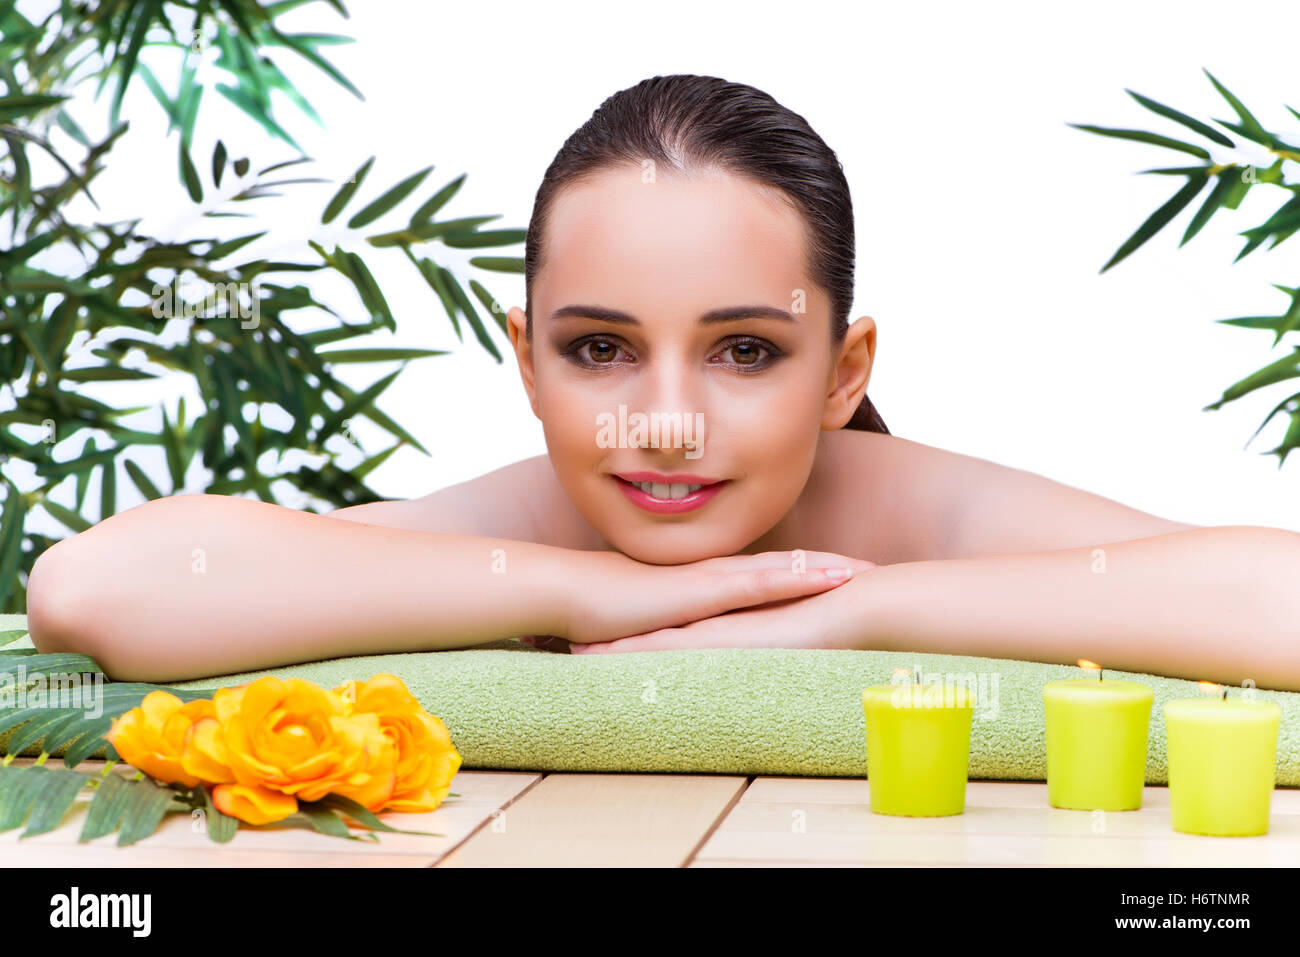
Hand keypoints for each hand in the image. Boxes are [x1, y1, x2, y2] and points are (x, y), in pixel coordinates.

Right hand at [525, 549, 876, 651]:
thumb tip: (671, 653)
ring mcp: (712, 578)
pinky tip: (833, 576)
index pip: (760, 576)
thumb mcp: (642, 628)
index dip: (798, 574)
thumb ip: (663, 635)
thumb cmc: (595, 611)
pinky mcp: (707, 590)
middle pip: (783, 567)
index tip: (835, 575)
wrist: (568, 592)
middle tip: (872, 567)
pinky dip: (801, 577)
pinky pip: (764, 582)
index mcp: (701, 584)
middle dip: (827, 566)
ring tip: (869, 569)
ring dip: (826, 567)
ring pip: (783, 569)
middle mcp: (714, 575)